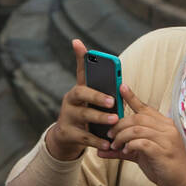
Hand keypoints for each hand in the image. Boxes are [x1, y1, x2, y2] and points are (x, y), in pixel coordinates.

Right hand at [47, 38, 120, 161]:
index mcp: (79, 90)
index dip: (80, 57)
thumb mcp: (91, 101)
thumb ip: (103, 89)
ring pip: (83, 115)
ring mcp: (67, 116)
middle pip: (80, 93)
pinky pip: (84, 137)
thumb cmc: (85, 114)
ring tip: (114, 120)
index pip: (80, 71)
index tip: (78, 42)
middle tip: (112, 101)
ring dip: (100, 117)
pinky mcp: (67, 133)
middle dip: (97, 96)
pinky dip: (97, 141)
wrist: (66, 137)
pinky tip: (108, 143)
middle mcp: (70, 100)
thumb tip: (120, 81)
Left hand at [99, 83, 185, 185]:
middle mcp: (167, 128)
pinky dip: (130, 145)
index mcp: (164, 125)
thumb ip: (122, 150)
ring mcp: (166, 139)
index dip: (132, 97)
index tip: (121, 87)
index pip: (146, 107)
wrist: (181, 183)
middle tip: (109, 135)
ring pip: (137, 129)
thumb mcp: (140, 155)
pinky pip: (142, 142)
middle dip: (119, 125)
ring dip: (122, 136)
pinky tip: (125, 151)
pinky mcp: (163, 151)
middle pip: (138, 118)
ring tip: (114, 145)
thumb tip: (101, 150)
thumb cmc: (163, 166)